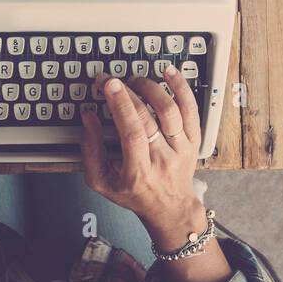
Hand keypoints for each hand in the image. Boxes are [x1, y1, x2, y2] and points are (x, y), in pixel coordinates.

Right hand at [79, 68, 205, 248]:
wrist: (170, 207)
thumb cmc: (134, 194)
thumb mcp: (101, 182)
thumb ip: (90, 150)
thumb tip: (88, 116)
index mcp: (139, 174)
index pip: (133, 133)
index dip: (121, 106)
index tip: (109, 86)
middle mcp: (164, 161)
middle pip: (149, 119)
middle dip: (128, 93)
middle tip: (113, 80)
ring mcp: (182, 150)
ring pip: (171, 111)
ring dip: (152, 88)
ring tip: (136, 79)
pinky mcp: (194, 141)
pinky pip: (191, 110)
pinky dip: (181, 88)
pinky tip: (169, 73)